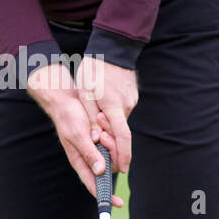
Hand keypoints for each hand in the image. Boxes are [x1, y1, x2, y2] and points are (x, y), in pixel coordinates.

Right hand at [26, 61, 124, 205]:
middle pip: (107, 168)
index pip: (93, 184)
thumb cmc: (68, 117)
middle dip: (111, 156)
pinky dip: (110, 136)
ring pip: (110, 155)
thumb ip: (89, 153)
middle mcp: (87, 157)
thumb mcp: (78, 135)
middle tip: (103, 136)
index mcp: (79, 161)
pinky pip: (110, 143)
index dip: (105, 195)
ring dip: (110, 143)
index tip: (117, 203)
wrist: (65, 99)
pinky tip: (103, 123)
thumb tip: (100, 171)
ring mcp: (92, 149)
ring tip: (100, 126)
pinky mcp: (97, 139)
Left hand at [73, 55, 137, 175]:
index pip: (123, 137)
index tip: (122, 169)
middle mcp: (126, 106)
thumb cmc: (93, 71)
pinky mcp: (132, 96)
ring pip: (120, 122)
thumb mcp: (85, 95)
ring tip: (97, 116)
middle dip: (111, 140)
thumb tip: (95, 140)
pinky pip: (122, 112)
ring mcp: (131, 101)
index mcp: (113, 106)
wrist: (111, 48)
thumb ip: (90, 119)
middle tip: (98, 138)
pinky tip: (103, 106)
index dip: (123, 155)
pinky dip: (114, 115)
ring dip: (110, 125)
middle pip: (121, 132)